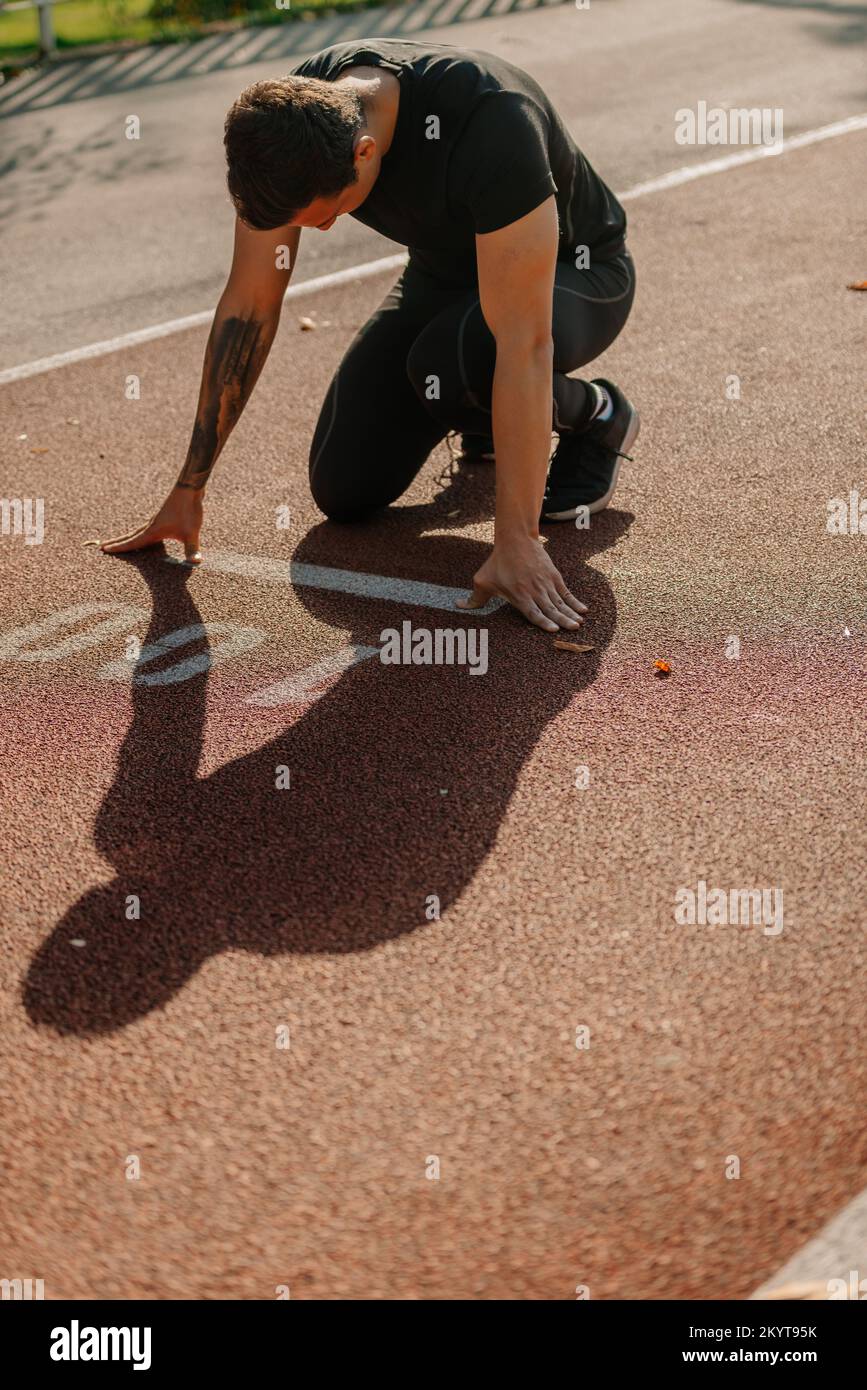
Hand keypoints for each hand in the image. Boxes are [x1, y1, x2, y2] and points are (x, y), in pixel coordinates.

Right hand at [101, 487, 203, 563]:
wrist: (190, 489)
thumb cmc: (189, 510)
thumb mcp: (191, 533)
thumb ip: (192, 549)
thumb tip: (196, 563)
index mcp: (153, 531)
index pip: (132, 542)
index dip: (119, 548)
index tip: (104, 550)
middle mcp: (151, 526)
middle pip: (130, 537)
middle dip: (117, 543)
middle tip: (102, 547)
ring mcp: (156, 521)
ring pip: (137, 532)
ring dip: (128, 538)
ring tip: (120, 543)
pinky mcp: (163, 517)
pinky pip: (146, 529)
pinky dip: (140, 534)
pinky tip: (146, 536)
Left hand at [457, 535, 586, 631]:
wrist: (515, 539)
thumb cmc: (497, 562)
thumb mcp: (483, 580)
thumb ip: (474, 598)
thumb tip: (458, 606)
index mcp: (519, 595)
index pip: (533, 613)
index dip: (543, 622)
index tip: (554, 630)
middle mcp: (535, 591)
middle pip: (551, 609)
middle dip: (563, 620)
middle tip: (573, 629)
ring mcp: (546, 583)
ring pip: (561, 602)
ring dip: (571, 613)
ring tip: (579, 623)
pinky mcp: (553, 576)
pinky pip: (566, 592)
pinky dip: (575, 601)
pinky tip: (584, 610)